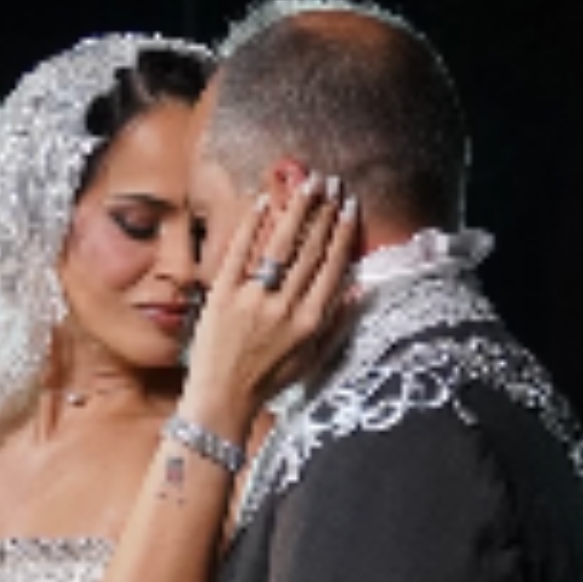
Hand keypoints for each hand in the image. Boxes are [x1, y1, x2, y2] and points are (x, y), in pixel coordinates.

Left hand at [181, 173, 359, 441]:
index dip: (343, 232)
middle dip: (323, 212)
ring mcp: (252, 299)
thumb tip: (360, 288)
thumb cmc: (268, 381)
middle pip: (310, 249)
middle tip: (331, 183)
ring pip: (281, 245)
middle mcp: (285, 307)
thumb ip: (337, 322)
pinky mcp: (222, 295)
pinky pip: (239, 252)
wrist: (222, 398)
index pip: (333, 266)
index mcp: (310, 320)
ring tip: (307, 183)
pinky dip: (252, 225)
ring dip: (297, 210)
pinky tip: (263, 201)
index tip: (350, 206)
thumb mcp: (312, 358)